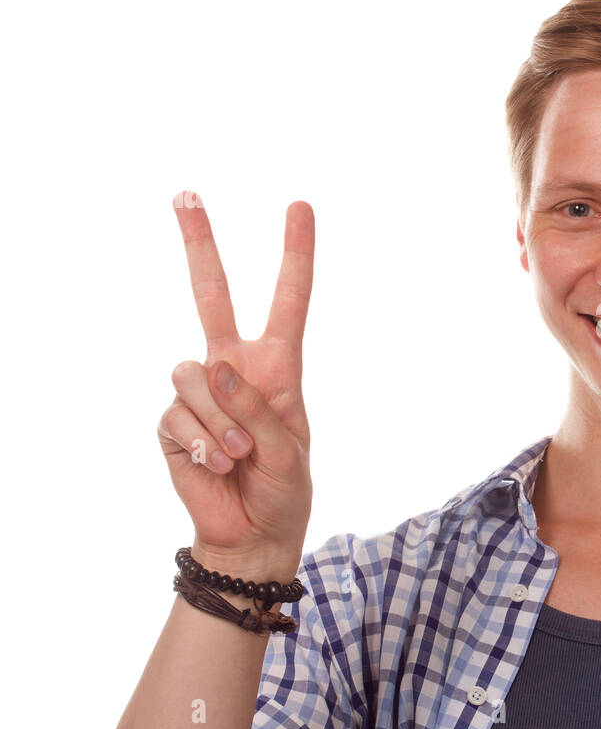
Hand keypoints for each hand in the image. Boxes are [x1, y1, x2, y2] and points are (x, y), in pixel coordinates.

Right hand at [156, 191, 314, 576]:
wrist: (253, 534)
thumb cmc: (284, 489)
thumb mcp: (290, 450)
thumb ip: (257, 408)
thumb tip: (215, 367)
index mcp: (278, 367)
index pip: (288, 301)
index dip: (295, 255)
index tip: (300, 206)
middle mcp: (235, 369)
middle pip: (212, 297)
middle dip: (200, 245)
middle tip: (185, 194)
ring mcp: (200, 393)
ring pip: (192, 374)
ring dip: (219, 421)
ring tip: (239, 455)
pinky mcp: (172, 422)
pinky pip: (177, 416)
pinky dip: (200, 444)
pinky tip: (215, 465)